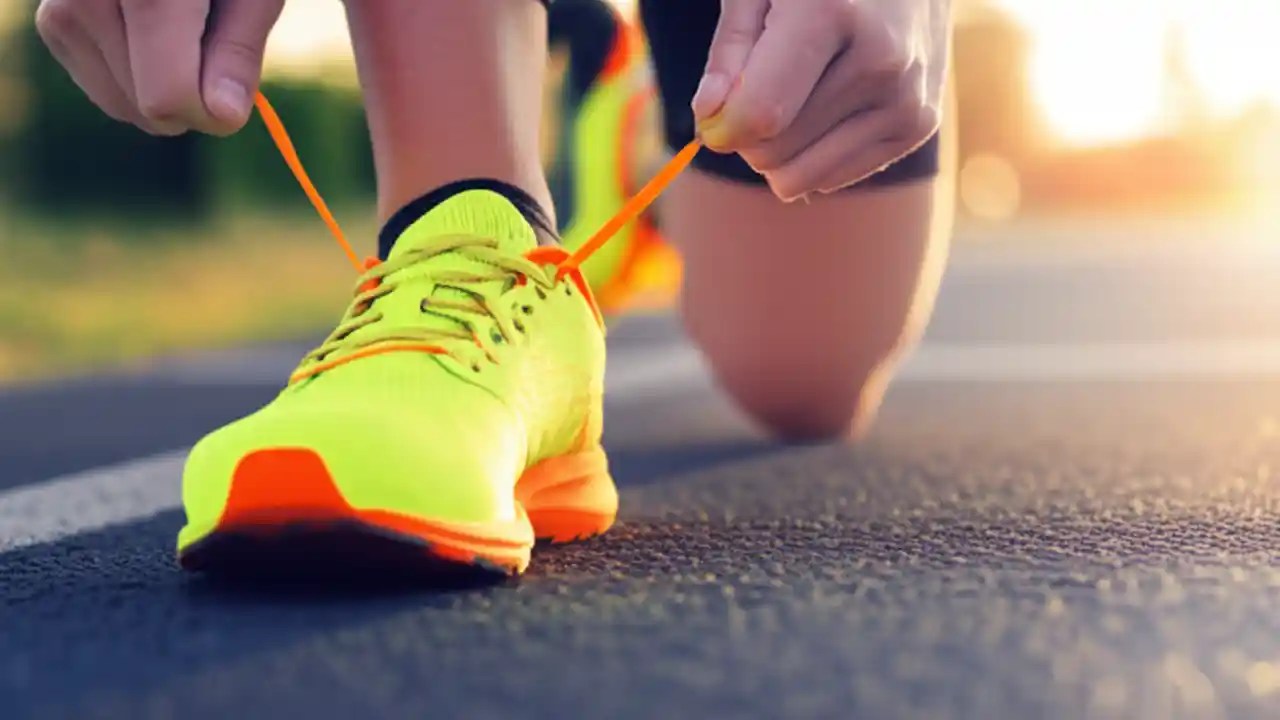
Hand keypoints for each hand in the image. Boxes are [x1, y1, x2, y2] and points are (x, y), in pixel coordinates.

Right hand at [35, 0, 285, 135]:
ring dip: (163, 93)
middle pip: (146, 107)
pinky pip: (104, 90)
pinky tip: (153, 37)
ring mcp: (61, 9)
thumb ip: (238, 49)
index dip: (213, 114)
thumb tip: (224, 117)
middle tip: (211, 45)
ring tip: (182, 31)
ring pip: (122, 106)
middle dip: (191, 100)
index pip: (167, 95)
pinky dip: (137, 80)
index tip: (236, 99)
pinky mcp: (52, 22)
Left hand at [693, 0, 949, 200]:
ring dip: (779, 151)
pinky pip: (831, 180)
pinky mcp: (919, 125)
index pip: (760, 113)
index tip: (715, 106)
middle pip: (774, 150)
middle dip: (749, 132)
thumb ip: (730, 47)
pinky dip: (813, 156)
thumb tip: (710, 117)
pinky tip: (828, 106)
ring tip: (795, 96)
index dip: (723, 124)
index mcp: (833, 11)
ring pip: (799, 178)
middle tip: (761, 85)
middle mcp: (881, 60)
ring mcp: (906, 97)